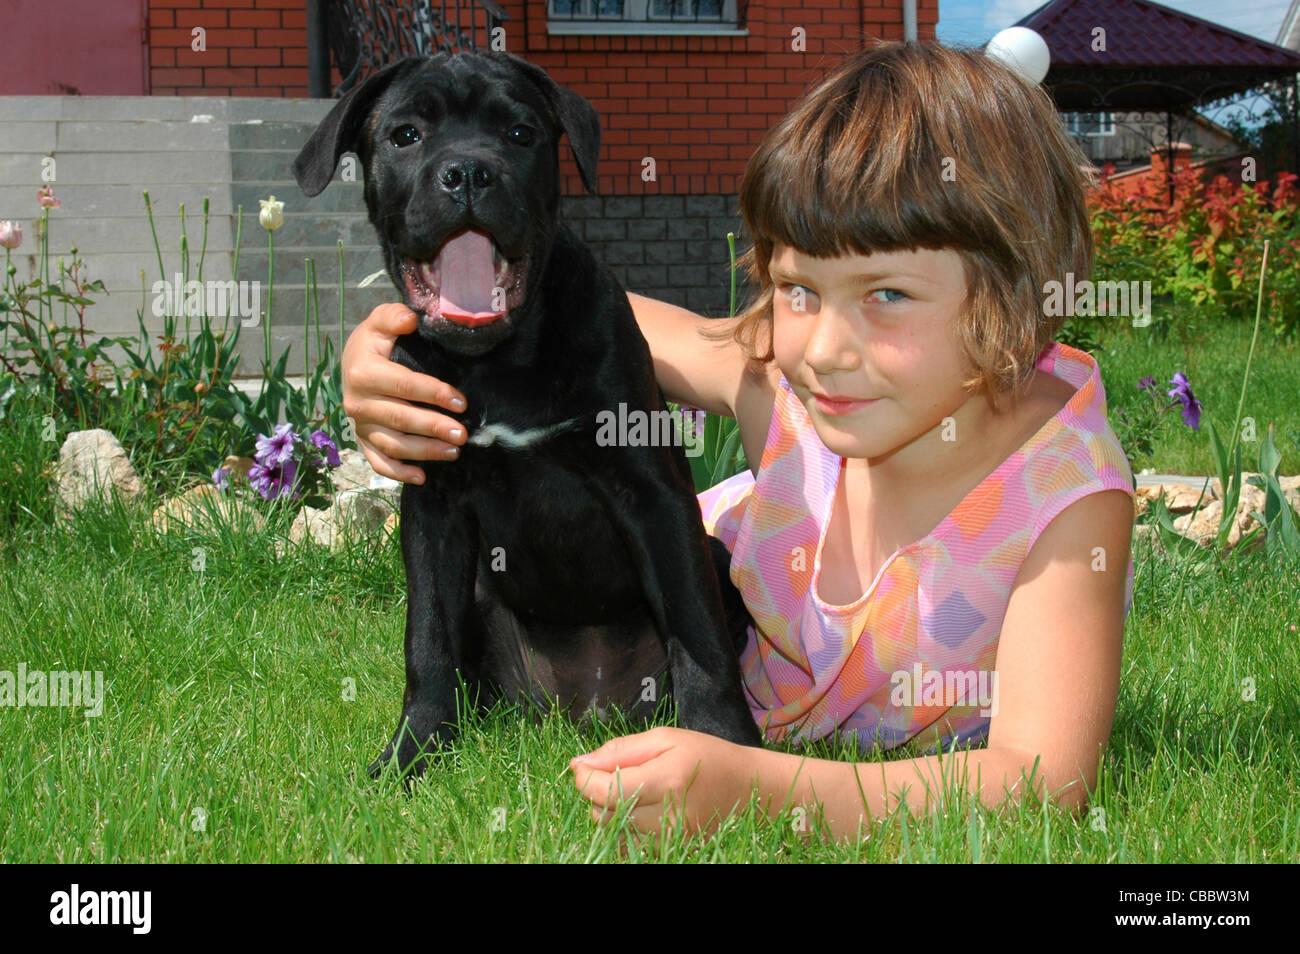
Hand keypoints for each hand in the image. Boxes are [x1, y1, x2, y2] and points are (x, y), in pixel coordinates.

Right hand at [341, 303, 467, 484]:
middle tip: (462, 434)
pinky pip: (378, 461)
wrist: (351, 361)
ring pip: (393, 444)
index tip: (461, 402)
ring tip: (454, 452)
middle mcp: (358, 402)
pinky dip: (398, 472)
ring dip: (424, 452)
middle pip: (401, 419)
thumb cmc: (375, 342)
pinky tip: (421, 477)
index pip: (405, 385)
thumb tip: (409, 320)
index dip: (434, 394)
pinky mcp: (363, 439)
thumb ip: (393, 316)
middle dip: (433, 428)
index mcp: (364, 372)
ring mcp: (360, 424)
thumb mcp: (380, 321)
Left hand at [569, 726, 756, 835]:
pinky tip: (639, 810)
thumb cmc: (707, 755)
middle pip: (603, 814)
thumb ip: (621, 750)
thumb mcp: (666, 738)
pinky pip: (627, 845)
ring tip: (630, 790)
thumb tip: (579, 763)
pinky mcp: (671, 852)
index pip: (606, 791)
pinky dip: (622, 828)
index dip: (584, 779)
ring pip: (612, 832)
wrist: (748, 789)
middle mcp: (667, 818)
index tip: (580, 767)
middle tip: (612, 773)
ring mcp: (670, 841)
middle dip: (595, 792)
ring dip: (608, 810)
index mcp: (666, 781)